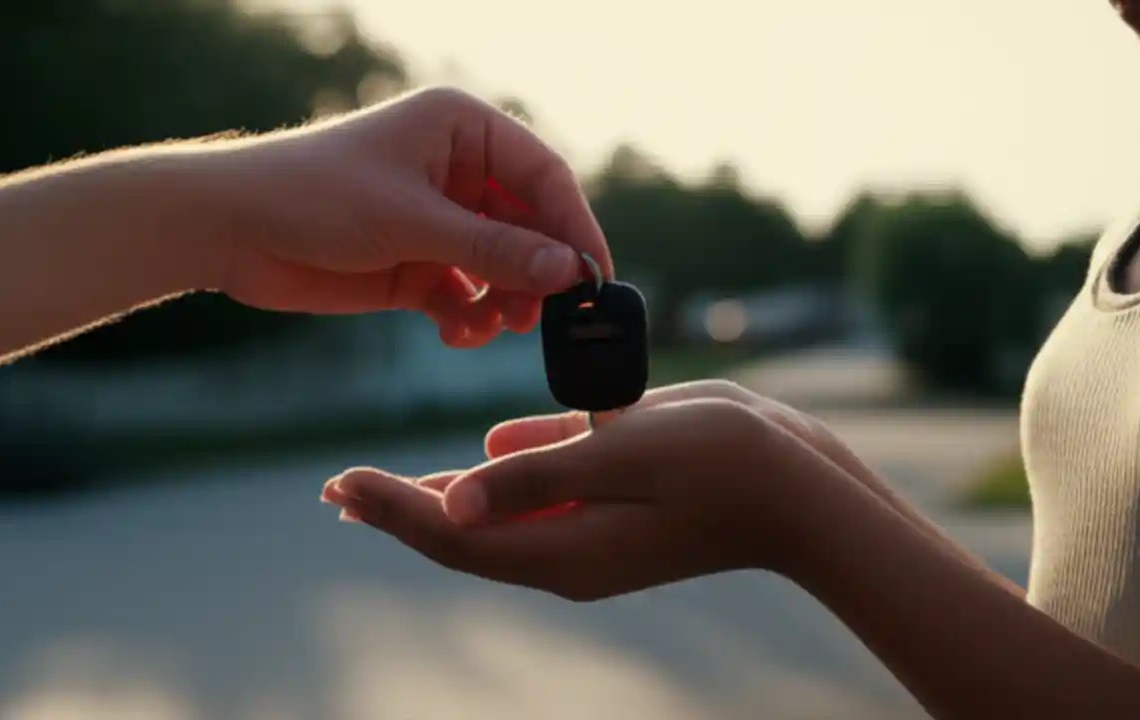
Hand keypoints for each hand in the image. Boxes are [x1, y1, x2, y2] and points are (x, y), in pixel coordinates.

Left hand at [188, 86, 610, 346]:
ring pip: (503, 266)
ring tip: (493, 326)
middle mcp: (459, 171)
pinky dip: (469, 317)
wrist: (227, 231)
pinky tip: (455, 334)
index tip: (595, 278)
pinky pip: (467, 294)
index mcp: (463, 130)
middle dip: (538, 273)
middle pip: (530, 227)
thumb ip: (495, 250)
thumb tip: (570, 272)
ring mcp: (438, 221)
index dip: (574, 227)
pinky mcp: (416, 264)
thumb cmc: (313, 196)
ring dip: (506, 300)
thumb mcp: (412, 222)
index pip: (545, 176)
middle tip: (544, 317)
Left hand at [320, 381, 856, 599]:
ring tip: (381, 484)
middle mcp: (569, 548)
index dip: (392, 508)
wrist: (803, 488)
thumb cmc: (721, 461)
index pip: (454, 535)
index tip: (339, 483)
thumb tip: (453, 503)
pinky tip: (472, 456)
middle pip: (463, 532)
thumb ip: (538, 475)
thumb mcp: (624, 455)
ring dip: (440, 494)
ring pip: (497, 512)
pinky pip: (543, 491)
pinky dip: (502, 473)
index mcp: (564, 548)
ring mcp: (594, 529)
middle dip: (398, 507)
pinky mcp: (616, 504)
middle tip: (337, 489)